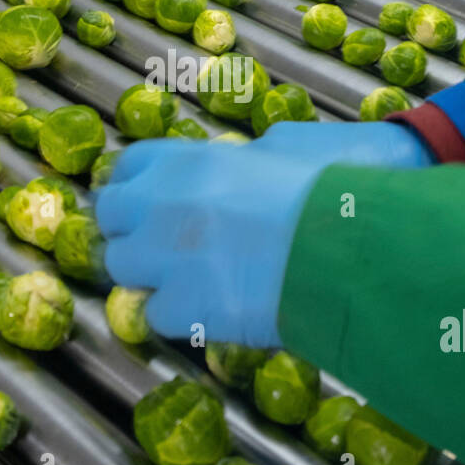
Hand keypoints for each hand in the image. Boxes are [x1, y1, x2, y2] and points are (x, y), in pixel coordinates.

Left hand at [94, 123, 430, 346]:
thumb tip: (252, 161)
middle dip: (130, 229)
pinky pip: (158, 315)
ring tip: (191, 281)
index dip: (135, 185)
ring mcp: (168, 258)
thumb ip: (252, 157)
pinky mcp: (185, 308)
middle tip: (160, 245)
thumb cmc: (337, 189)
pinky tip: (214, 311)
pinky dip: (182, 316)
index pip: (130, 166)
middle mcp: (166, 204)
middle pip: (109, 216)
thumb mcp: (291, 148)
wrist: (355, 248)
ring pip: (123, 269)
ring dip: (151, 275)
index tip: (143, 198)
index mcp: (192, 161)